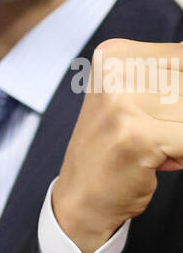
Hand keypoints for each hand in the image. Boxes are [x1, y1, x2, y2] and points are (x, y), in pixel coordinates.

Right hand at [52, 38, 182, 252]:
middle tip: (157, 134)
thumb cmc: (116, 149)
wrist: (80, 198)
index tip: (163, 116)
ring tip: (158, 147)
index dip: (179, 95)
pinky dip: (182, 155)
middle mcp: (115, 72)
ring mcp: (122, 103)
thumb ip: (173, 79)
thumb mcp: (138, 99)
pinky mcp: (136, 136)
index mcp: (115, 55)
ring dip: (181, 135)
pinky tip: (157, 161)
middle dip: (180, 117)